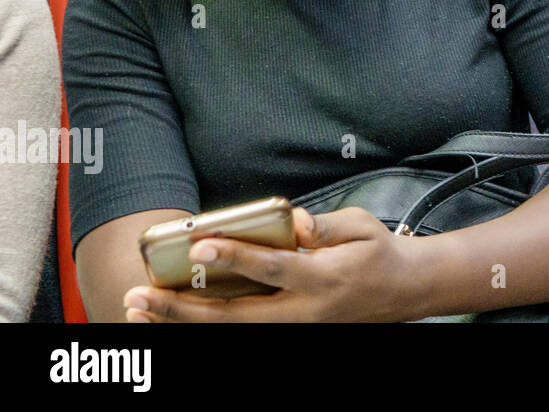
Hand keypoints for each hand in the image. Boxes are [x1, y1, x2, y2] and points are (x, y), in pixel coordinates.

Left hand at [122, 207, 426, 321]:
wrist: (402, 291)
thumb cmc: (377, 253)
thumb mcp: (363, 226)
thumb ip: (325, 225)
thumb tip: (295, 223)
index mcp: (325, 279)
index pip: (273, 268)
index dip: (236, 255)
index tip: (200, 243)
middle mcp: (305, 312)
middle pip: (236, 316)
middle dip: (184, 309)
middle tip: (141, 296)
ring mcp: (295, 327)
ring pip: (231, 329)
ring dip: (184, 321)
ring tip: (141, 310)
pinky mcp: (288, 330)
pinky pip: (240, 329)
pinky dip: (204, 322)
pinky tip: (171, 314)